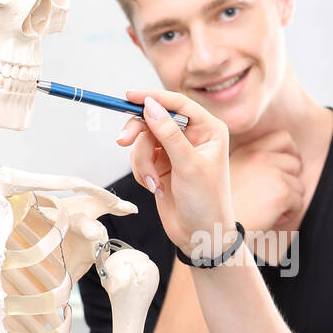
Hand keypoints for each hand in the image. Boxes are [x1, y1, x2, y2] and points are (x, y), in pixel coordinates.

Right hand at [117, 89, 235, 254]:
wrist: (200, 235)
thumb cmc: (206, 201)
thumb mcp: (188, 165)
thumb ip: (168, 133)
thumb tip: (150, 105)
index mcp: (209, 129)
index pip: (178, 103)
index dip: (153, 97)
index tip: (129, 97)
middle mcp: (193, 135)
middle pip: (154, 118)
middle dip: (139, 133)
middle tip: (123, 141)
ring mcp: (175, 150)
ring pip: (144, 140)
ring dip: (142, 163)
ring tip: (154, 184)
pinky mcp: (161, 165)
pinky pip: (140, 157)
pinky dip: (142, 172)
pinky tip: (155, 188)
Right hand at [228, 130, 303, 231]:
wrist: (215, 229)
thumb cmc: (223, 209)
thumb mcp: (233, 175)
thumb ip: (254, 165)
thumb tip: (286, 164)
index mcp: (248, 151)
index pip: (283, 138)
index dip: (290, 154)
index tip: (284, 170)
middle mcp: (260, 157)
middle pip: (296, 163)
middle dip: (290, 182)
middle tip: (272, 197)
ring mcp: (272, 173)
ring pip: (298, 186)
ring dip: (288, 201)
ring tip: (266, 210)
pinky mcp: (281, 192)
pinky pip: (299, 203)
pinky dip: (288, 215)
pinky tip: (269, 219)